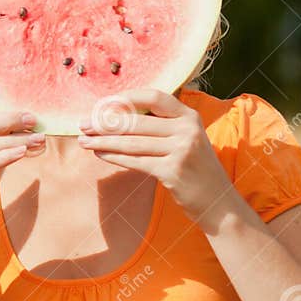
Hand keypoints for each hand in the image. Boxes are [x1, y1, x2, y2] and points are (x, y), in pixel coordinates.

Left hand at [78, 88, 234, 228]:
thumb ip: (161, 124)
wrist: (218, 203)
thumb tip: (115, 114)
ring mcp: (182, 150)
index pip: (154, 97)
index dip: (126, 97)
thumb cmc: (194, 168)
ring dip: (103, 141)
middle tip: (82, 125)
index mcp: (189, 116)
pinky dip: (113, 156)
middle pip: (136, 122)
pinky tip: (99, 153)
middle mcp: (187, 129)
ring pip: (132, 142)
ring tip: (83, 141)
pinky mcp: (173, 171)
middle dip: (104, 123)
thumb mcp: (186, 138)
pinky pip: (135, 160)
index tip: (103, 104)